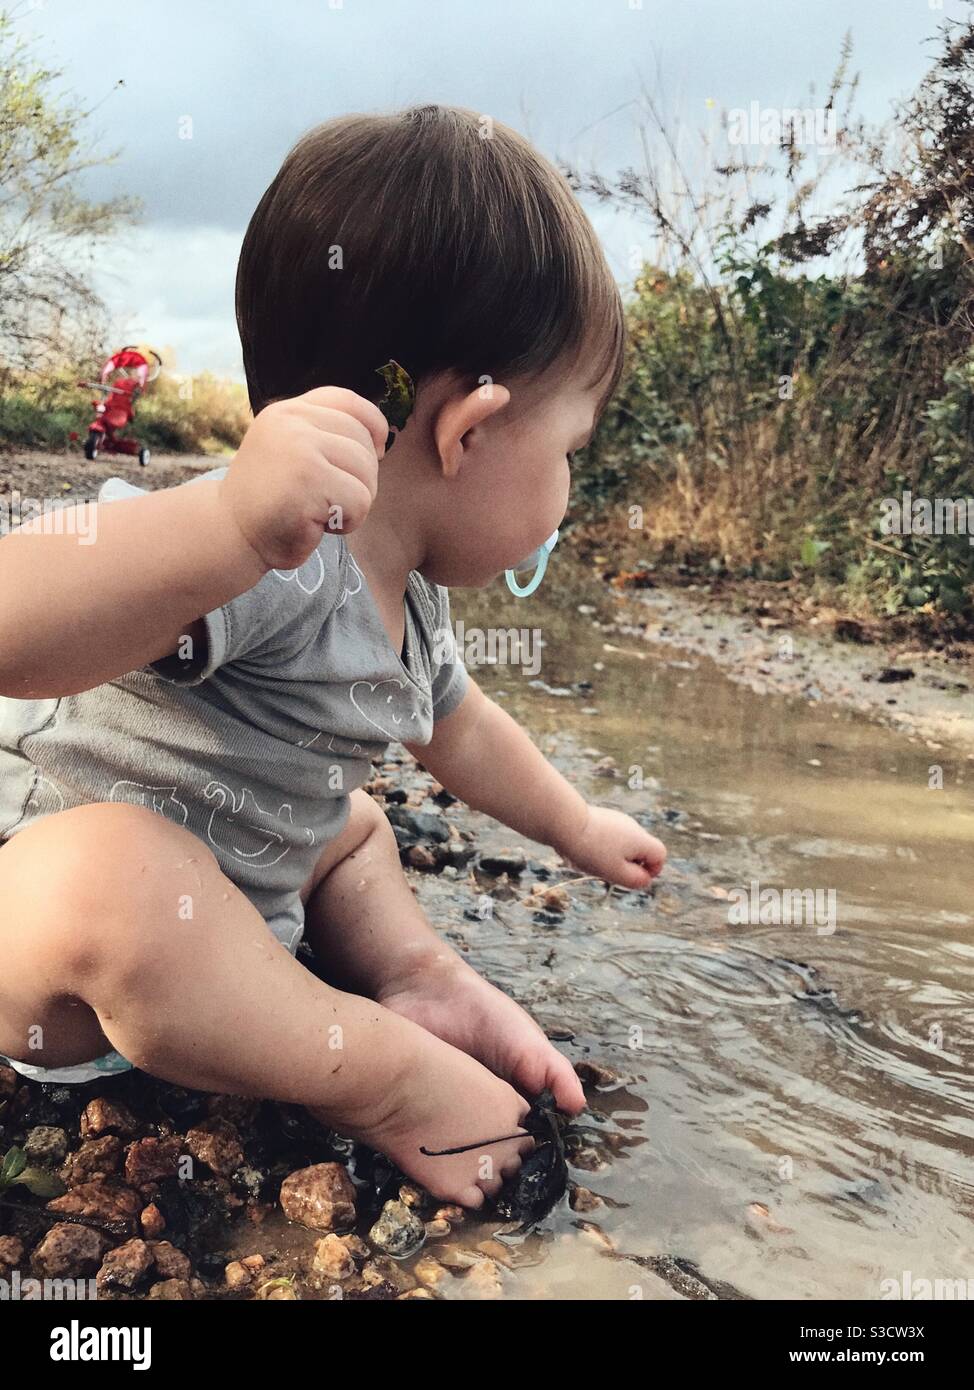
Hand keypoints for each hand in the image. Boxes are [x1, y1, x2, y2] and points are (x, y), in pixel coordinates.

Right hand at [219, 385, 388, 571]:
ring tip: (322, 511)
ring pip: (367, 472)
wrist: (230, 533)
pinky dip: (349, 521)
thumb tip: (380, 438)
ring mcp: (299, 449)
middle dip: (362, 477)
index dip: (374, 425)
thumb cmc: (270, 500)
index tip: (377, 451)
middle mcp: (292, 423)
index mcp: (288, 411)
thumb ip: (323, 436)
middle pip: (363, 441)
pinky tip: (319, 524)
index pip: (348, 401)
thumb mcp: (290, 452)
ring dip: (356, 502)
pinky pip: (360, 501)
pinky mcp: (308, 481)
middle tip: (332, 499)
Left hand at [557, 805, 666, 889]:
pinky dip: (600, 848)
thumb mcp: (617, 873)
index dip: (652, 870)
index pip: (660, 855)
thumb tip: (646, 878)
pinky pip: (608, 838)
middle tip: (608, 869)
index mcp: (640, 839)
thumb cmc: (592, 851)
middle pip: (640, 851)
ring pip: (622, 845)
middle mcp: (632, 826)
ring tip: (592, 859)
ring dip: (612, 857)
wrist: (565, 823)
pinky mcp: (601, 818)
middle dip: (627, 865)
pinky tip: (583, 849)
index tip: (632, 876)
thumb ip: (636, 880)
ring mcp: (616, 820)